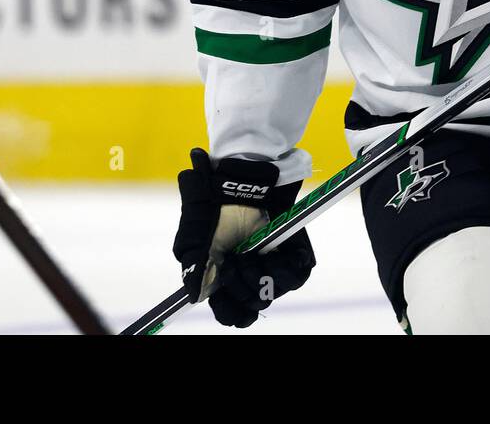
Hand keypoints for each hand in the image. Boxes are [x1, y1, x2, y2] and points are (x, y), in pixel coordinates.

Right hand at [172, 147, 314, 327]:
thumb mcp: (195, 233)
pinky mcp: (294, 252)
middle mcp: (251, 272)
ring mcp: (272, 263)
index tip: (226, 302)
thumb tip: (193, 296)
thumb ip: (193, 265)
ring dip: (258, 278)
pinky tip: (271, 254)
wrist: (242, 176)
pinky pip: (296, 275)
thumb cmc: (215, 201)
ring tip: (248, 255)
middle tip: (232, 264)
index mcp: (226, 274)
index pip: (231, 312)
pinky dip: (283, 269)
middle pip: (251, 304)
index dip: (230, 313)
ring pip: (272, 292)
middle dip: (240, 289)